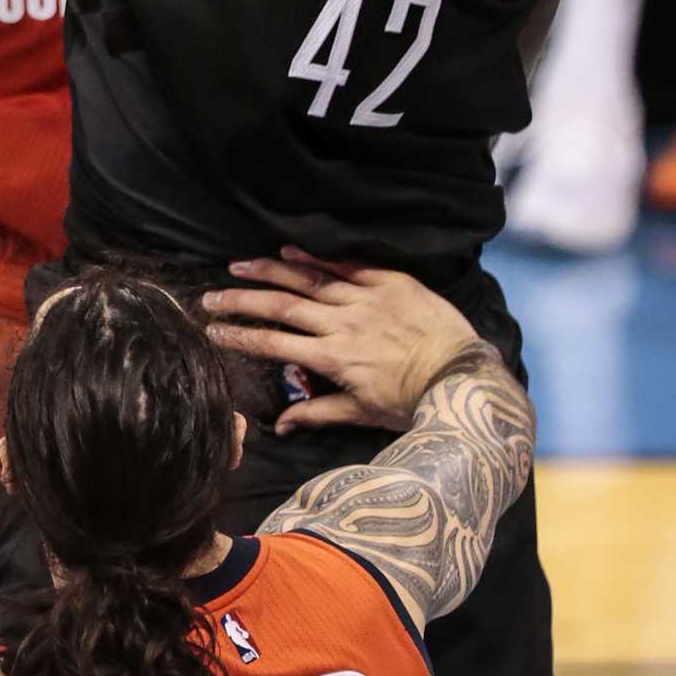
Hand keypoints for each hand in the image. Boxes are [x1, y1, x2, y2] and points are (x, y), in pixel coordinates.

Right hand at [203, 248, 481, 433]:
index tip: (212, 331)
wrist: (463, 376)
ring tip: (238, 265)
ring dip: (270, 271)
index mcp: (334, 358)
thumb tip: (281, 426)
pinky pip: (346, 265)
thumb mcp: (364, 414)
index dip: (241, 337)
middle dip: (242, 301)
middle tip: (211, 297)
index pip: (275, 345)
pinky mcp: (389, 281)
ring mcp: (366, 298)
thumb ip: (319, 413)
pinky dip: (316, 256)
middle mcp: (343, 323)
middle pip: (282, 306)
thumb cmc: (413, 401)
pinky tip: (289, 249)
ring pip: (308, 280)